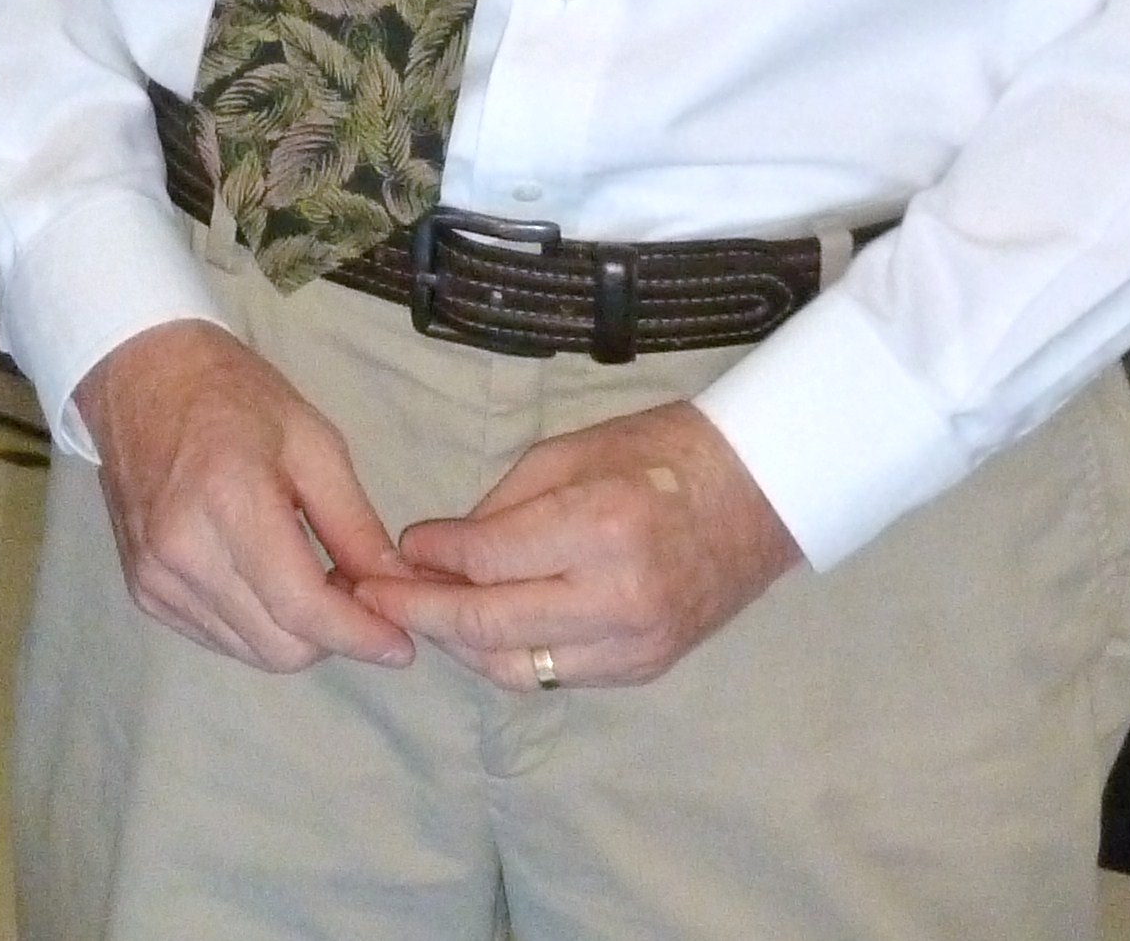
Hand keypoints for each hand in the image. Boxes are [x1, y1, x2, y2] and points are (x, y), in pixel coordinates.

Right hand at [74, 319, 419, 671]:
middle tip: (351, 591)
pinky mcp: (142, 590)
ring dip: (293, 632)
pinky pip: (218, 639)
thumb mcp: (313, 443)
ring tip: (308, 578)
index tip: (401, 645)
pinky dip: (255, 625)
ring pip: (250, 652)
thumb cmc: (233, 394)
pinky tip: (264, 579)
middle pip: (279, 646)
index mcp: (229, 499)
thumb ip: (355, 526)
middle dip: (330, 634)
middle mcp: (182, 551)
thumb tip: (400, 593)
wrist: (140, 376)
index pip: (301, 605)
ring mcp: (155, 576)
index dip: (358, 635)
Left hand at [354, 398, 801, 689]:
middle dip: (420, 612)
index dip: (429, 558)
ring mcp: (635, 645)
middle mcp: (616, 599)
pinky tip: (479, 627)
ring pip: (516, 668)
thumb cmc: (659, 453)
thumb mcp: (568, 455)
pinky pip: (554, 675)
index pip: (485, 559)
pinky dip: (508, 654)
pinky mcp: (645, 670)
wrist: (758, 494)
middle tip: (371, 596)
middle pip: (489, 627)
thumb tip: (438, 551)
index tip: (396, 548)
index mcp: (598, 528)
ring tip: (420, 613)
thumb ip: (501, 509)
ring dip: (458, 643)